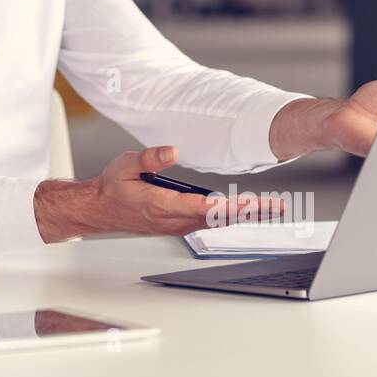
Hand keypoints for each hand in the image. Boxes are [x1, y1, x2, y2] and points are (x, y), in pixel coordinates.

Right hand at [71, 145, 284, 239]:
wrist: (100, 209)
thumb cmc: (113, 187)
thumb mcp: (125, 164)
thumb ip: (150, 158)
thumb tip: (173, 151)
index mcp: (161, 205)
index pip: (201, 208)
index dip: (228, 207)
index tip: (250, 204)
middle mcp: (173, 220)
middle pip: (218, 219)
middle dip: (249, 213)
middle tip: (276, 207)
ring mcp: (178, 225)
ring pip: (218, 222)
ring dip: (245, 216)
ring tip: (272, 209)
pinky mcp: (180, 224)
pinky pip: (211, 223)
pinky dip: (232, 217)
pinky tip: (248, 212)